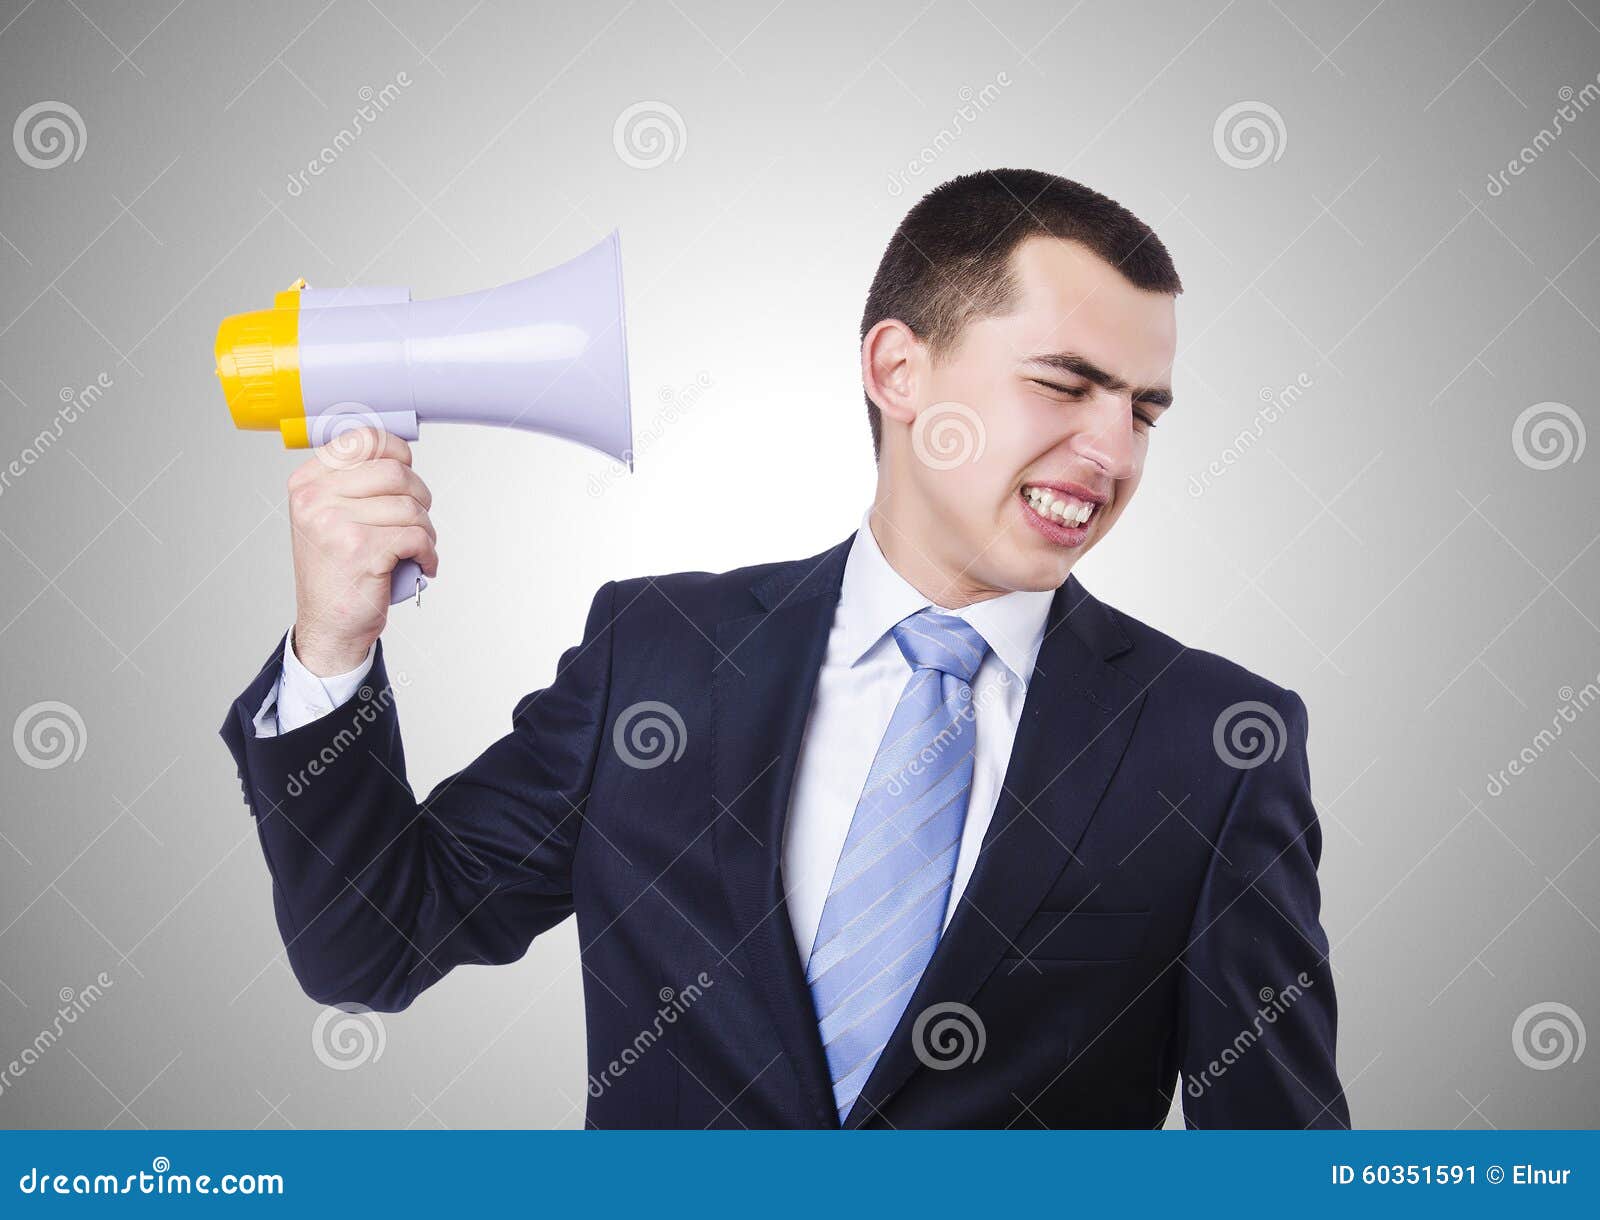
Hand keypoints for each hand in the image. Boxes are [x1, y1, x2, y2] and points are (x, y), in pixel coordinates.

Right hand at [285, 428, 436, 675]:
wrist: (329, 623)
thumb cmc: (337, 569)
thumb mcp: (330, 516)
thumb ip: (354, 481)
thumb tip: (398, 451)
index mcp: (307, 482)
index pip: (362, 439)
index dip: (397, 452)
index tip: (406, 470)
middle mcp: (315, 498)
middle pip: (395, 472)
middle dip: (420, 495)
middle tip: (417, 520)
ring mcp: (336, 523)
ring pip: (411, 507)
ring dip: (426, 530)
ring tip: (416, 548)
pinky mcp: (361, 550)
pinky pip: (416, 536)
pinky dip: (428, 552)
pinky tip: (421, 564)